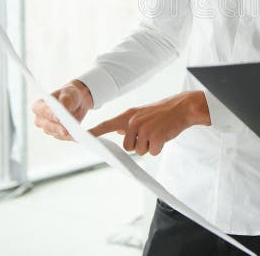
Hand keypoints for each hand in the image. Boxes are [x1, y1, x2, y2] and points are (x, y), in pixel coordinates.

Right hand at [32, 79, 93, 140]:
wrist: (77, 102)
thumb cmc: (69, 95)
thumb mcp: (69, 93)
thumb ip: (65, 99)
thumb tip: (62, 106)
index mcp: (39, 106)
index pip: (41, 110)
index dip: (49, 114)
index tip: (58, 117)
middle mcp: (41, 118)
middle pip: (46, 125)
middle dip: (57, 128)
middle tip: (66, 130)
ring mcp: (48, 127)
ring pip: (54, 133)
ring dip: (64, 135)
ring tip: (74, 134)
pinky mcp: (57, 134)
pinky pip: (62, 137)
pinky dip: (69, 137)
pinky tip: (77, 137)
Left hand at [89, 91, 209, 155]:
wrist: (183, 107)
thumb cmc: (164, 112)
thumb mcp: (143, 113)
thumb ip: (129, 123)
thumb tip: (119, 132)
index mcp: (128, 115)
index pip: (106, 125)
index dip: (93, 134)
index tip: (76, 138)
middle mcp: (133, 122)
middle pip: (127, 147)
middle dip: (138, 145)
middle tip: (150, 134)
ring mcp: (143, 129)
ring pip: (139, 151)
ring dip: (149, 146)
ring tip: (158, 133)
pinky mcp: (154, 137)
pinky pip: (152, 152)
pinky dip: (159, 148)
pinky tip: (164, 136)